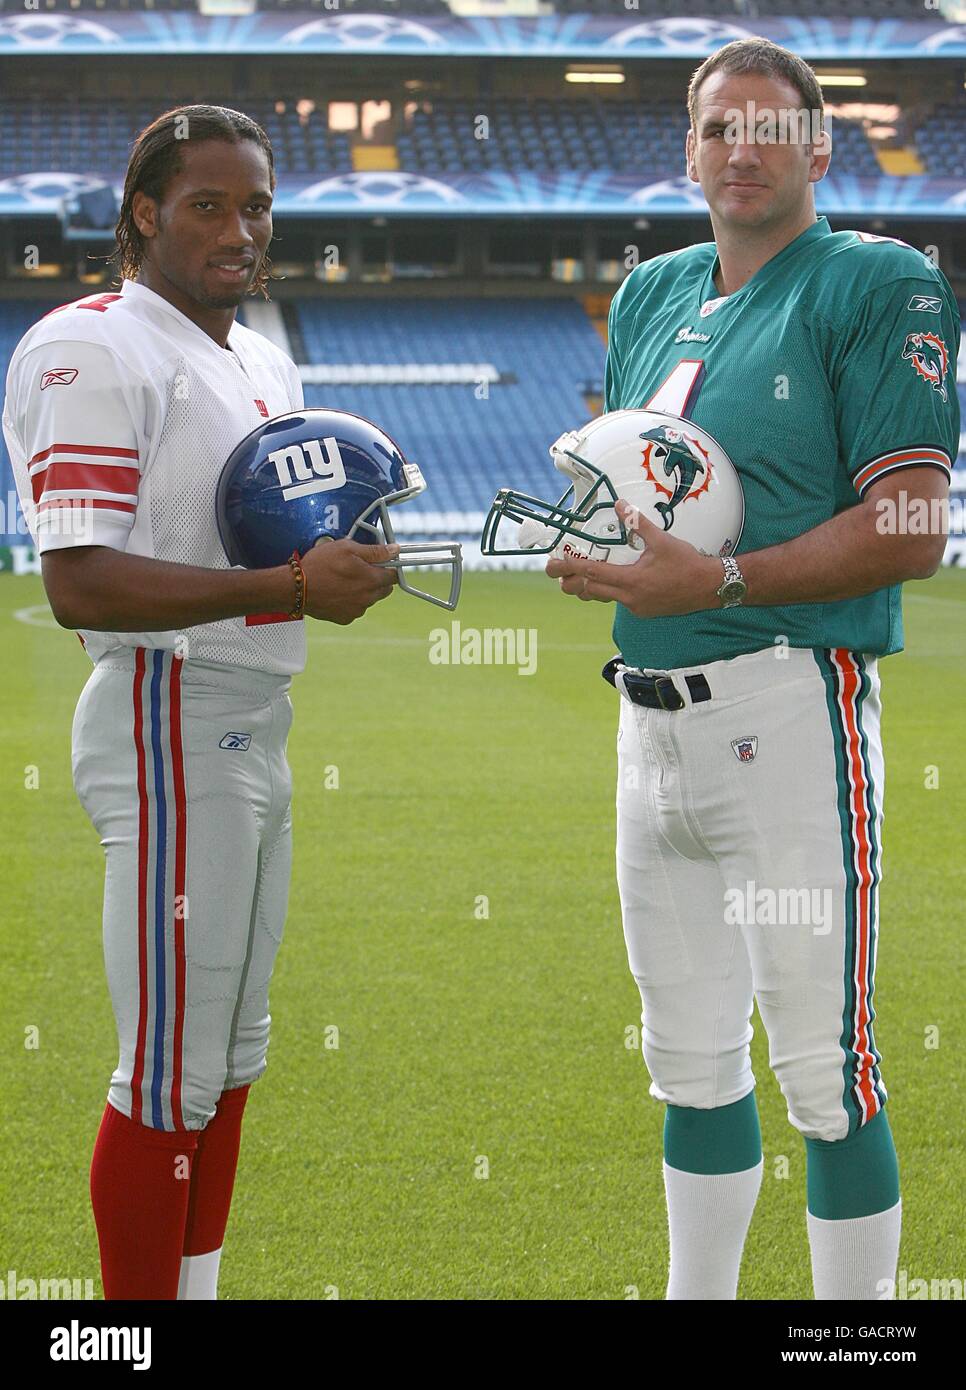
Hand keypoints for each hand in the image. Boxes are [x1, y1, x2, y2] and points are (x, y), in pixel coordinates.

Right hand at [299, 538, 398, 624]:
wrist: (296, 588)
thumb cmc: (320, 565)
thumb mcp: (348, 548)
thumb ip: (374, 551)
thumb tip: (395, 550)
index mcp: (372, 580)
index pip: (394, 576)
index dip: (389, 567)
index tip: (381, 563)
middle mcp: (368, 598)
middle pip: (384, 589)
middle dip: (377, 579)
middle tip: (360, 569)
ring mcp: (357, 610)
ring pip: (369, 599)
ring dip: (363, 590)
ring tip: (344, 580)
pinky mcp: (345, 618)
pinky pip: (355, 608)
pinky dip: (350, 601)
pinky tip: (337, 591)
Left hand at [544, 501, 721, 617]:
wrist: (710, 588)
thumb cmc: (688, 564)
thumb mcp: (662, 540)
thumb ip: (639, 524)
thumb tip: (621, 505)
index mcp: (632, 581)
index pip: (592, 573)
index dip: (570, 566)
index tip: (553, 563)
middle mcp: (630, 598)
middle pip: (589, 591)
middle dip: (569, 581)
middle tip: (555, 570)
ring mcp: (635, 607)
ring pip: (601, 598)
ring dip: (586, 588)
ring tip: (573, 577)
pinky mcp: (642, 610)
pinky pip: (617, 601)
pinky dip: (606, 591)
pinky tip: (606, 581)